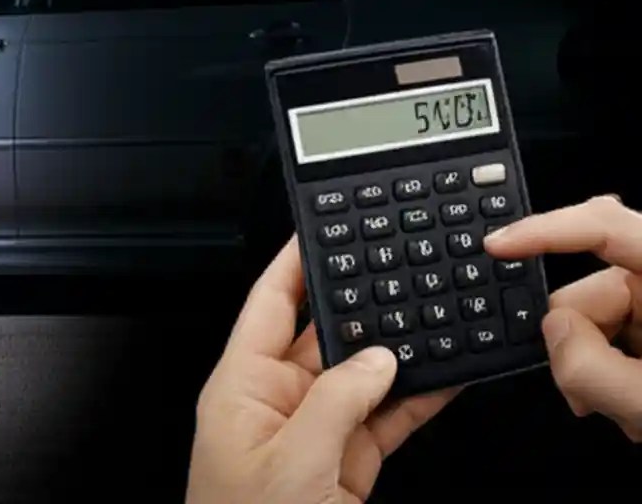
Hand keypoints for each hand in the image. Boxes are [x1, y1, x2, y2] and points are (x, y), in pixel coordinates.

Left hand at [186, 236, 458, 503]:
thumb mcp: (290, 460)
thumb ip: (335, 403)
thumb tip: (376, 359)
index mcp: (241, 386)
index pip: (268, 304)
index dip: (294, 262)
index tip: (321, 224)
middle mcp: (276, 401)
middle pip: (322, 332)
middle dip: (359, 300)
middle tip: (397, 265)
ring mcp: (313, 431)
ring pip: (362, 373)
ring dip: (397, 348)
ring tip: (431, 312)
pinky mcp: (345, 462)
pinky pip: (385, 417)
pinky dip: (418, 396)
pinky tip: (446, 373)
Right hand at [484, 194, 641, 440]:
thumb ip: (589, 366)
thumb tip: (553, 332)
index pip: (605, 225)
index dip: (545, 230)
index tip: (499, 246)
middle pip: (591, 288)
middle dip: (581, 344)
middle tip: (597, 397)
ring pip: (596, 321)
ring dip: (599, 370)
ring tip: (631, 412)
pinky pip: (612, 339)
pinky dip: (611, 375)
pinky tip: (634, 405)